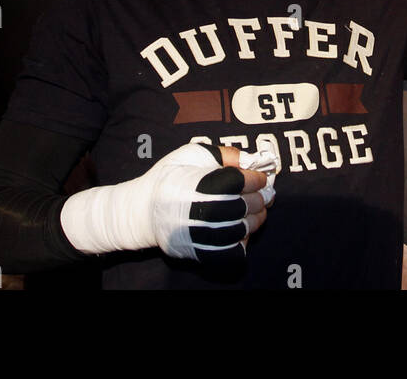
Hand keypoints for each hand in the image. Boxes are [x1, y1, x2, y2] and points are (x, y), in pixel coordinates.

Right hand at [60, 141, 273, 273]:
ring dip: (255, 220)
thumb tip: (249, 159)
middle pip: (245, 206)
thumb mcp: (191, 154)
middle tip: (265, 194)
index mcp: (200, 184)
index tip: (259, 177)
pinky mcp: (200, 252)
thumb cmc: (168, 178)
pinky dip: (242, 242)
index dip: (256, 178)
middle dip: (260, 198)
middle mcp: (201, 211)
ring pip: (242, 230)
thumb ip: (223, 154)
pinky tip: (242, 231)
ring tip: (256, 211)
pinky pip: (232, 253)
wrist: (141, 211)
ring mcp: (200, 235)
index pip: (242, 181)